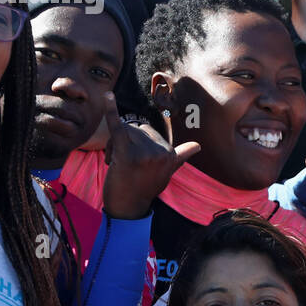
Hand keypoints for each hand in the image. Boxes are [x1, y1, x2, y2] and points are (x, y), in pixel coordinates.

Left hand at [101, 94, 200, 219]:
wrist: (128, 209)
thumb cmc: (144, 188)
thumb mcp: (166, 172)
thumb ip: (181, 156)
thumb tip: (198, 145)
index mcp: (170, 153)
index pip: (149, 132)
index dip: (137, 145)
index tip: (137, 165)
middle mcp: (161, 151)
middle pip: (136, 129)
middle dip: (125, 142)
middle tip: (122, 165)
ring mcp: (145, 153)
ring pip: (124, 131)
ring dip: (114, 145)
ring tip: (115, 164)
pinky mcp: (128, 154)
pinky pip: (118, 128)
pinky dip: (110, 111)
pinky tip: (107, 96)